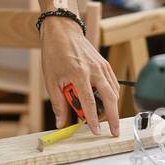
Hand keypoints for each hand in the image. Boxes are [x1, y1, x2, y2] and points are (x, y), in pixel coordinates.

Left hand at [40, 17, 120, 135]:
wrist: (62, 32)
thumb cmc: (54, 53)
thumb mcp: (51, 80)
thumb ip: (58, 103)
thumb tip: (61, 122)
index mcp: (79, 73)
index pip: (89, 102)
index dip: (93, 119)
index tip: (96, 132)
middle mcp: (94, 70)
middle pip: (110, 98)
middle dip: (113, 117)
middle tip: (114, 132)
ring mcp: (102, 66)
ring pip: (114, 91)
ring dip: (113, 107)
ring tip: (108, 120)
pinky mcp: (104, 64)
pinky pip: (113, 83)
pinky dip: (112, 95)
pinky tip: (108, 104)